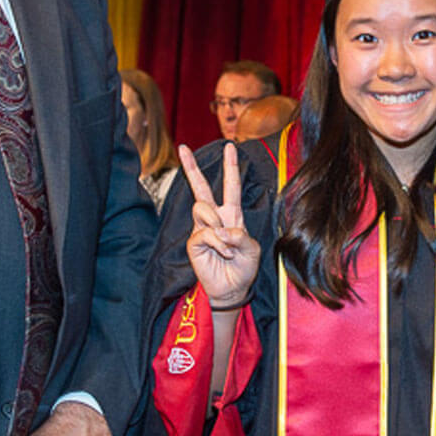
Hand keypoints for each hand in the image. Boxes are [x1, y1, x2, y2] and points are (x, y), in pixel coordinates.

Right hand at [179, 143, 259, 308]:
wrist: (233, 288)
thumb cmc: (243, 267)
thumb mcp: (252, 249)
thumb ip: (241, 235)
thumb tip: (222, 229)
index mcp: (232, 215)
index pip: (230, 186)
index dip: (231, 167)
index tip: (230, 146)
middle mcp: (215, 218)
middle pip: (201, 188)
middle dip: (191, 168)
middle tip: (183, 148)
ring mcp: (202, 229)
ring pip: (202, 209)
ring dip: (218, 226)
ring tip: (226, 246)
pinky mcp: (194, 242)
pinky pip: (204, 232)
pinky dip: (217, 242)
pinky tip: (222, 253)